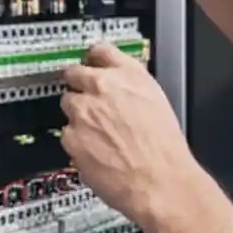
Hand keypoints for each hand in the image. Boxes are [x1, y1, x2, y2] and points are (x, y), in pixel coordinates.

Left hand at [59, 43, 200, 225]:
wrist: (159, 182)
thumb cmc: (164, 149)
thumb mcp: (156, 101)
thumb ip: (131, 86)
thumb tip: (118, 85)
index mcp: (129, 75)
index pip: (99, 50)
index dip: (92, 58)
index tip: (89, 62)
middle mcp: (102, 87)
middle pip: (73, 74)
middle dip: (78, 87)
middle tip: (89, 103)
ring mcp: (83, 112)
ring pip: (68, 105)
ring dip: (78, 117)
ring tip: (100, 136)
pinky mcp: (71, 137)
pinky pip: (67, 134)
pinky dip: (78, 143)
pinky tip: (97, 152)